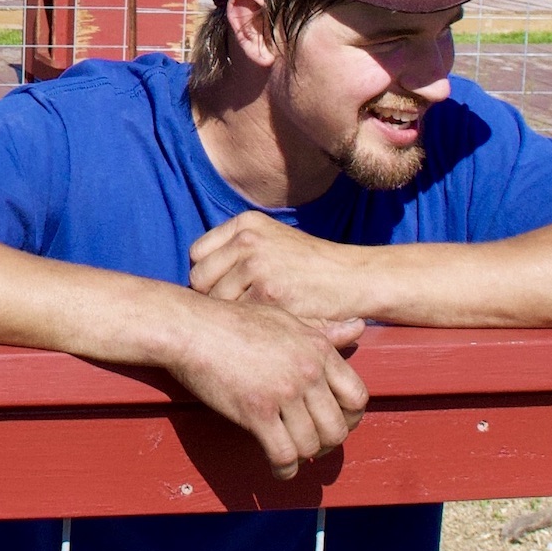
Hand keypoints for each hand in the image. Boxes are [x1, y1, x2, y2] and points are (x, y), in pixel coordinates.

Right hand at [162, 294, 367, 480]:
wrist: (190, 328)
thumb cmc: (232, 321)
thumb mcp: (283, 318)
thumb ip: (323, 331)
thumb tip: (358, 328)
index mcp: (317, 348)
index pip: (357, 397)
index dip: (350, 418)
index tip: (334, 422)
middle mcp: (307, 371)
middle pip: (337, 427)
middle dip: (327, 443)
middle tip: (314, 446)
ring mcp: (283, 392)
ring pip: (311, 445)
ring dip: (303, 457)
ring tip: (292, 454)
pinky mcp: (257, 412)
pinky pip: (284, 454)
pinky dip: (284, 469)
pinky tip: (278, 468)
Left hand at [189, 210, 373, 321]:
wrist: (354, 278)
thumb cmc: (311, 266)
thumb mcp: (272, 240)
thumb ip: (237, 250)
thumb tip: (197, 275)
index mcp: (246, 223)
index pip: (198, 254)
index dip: (207, 276)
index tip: (221, 290)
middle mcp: (247, 239)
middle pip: (200, 279)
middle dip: (212, 298)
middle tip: (232, 311)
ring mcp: (257, 265)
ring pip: (216, 301)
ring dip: (229, 315)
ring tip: (249, 321)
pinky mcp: (270, 294)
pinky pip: (239, 317)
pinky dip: (249, 327)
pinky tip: (264, 327)